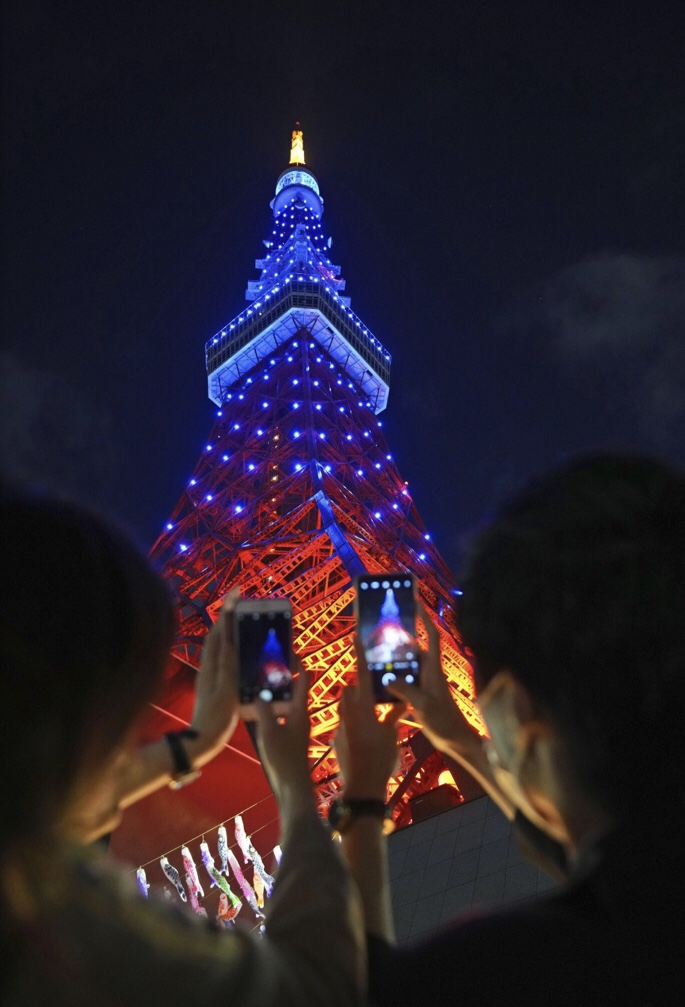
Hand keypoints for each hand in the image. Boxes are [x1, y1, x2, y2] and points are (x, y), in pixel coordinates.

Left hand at [187, 590, 240, 768]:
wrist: (202, 742)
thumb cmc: (216, 718)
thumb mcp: (225, 691)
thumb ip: (227, 665)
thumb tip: (228, 639)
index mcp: (212, 664)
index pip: (220, 629)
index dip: (228, 609)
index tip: (238, 592)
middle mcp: (209, 665)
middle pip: (219, 633)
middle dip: (230, 615)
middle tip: (245, 601)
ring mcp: (211, 673)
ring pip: (221, 644)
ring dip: (232, 628)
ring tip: (246, 618)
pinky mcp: (215, 682)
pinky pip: (225, 656)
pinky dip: (233, 645)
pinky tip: (243, 649)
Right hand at [254, 665, 313, 813]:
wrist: (293, 788)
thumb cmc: (284, 759)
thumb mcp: (270, 732)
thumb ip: (264, 710)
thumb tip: (259, 693)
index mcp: (301, 710)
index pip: (304, 678)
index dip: (297, 662)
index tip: (287, 649)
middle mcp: (301, 716)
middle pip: (294, 689)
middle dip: (283, 676)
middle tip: (266, 664)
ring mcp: (297, 728)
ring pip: (287, 702)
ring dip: (276, 692)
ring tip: (258, 683)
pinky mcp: (291, 738)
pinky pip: (282, 715)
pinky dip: (273, 708)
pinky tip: (259, 710)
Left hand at [334, 636, 405, 800]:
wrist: (362, 787)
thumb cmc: (381, 758)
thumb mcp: (392, 735)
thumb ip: (394, 715)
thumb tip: (403, 701)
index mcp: (363, 707)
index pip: (361, 674)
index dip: (359, 654)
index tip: (354, 637)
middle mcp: (347, 712)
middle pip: (349, 689)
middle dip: (357, 686)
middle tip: (370, 689)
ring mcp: (339, 726)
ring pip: (344, 707)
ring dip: (353, 705)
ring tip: (369, 712)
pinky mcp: (336, 740)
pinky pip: (343, 724)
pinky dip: (352, 724)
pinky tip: (363, 735)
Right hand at [387, 601, 481, 759]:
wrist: (457, 741)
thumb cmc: (444, 722)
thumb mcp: (423, 706)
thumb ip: (406, 690)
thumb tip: (389, 678)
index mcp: (433, 669)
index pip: (432, 636)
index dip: (425, 619)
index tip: (415, 604)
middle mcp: (429, 673)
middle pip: (415, 649)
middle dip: (400, 639)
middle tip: (380, 632)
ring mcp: (425, 684)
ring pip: (408, 666)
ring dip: (395, 660)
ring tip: (375, 654)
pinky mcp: (421, 696)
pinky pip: (405, 680)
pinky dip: (394, 678)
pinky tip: (379, 682)